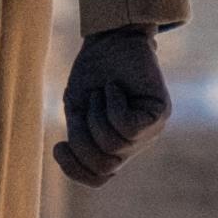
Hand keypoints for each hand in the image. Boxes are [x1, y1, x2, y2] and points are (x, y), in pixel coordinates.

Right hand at [54, 26, 170, 189]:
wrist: (110, 39)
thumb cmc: (92, 74)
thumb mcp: (77, 110)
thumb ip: (81, 138)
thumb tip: (85, 161)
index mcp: (113, 148)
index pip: (98, 177)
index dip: (74, 169)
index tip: (58, 145)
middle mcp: (135, 145)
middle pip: (104, 166)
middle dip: (83, 138)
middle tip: (83, 107)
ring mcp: (151, 132)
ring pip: (115, 146)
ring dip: (97, 117)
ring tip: (101, 93)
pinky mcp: (160, 113)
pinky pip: (129, 127)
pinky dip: (113, 106)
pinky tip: (113, 88)